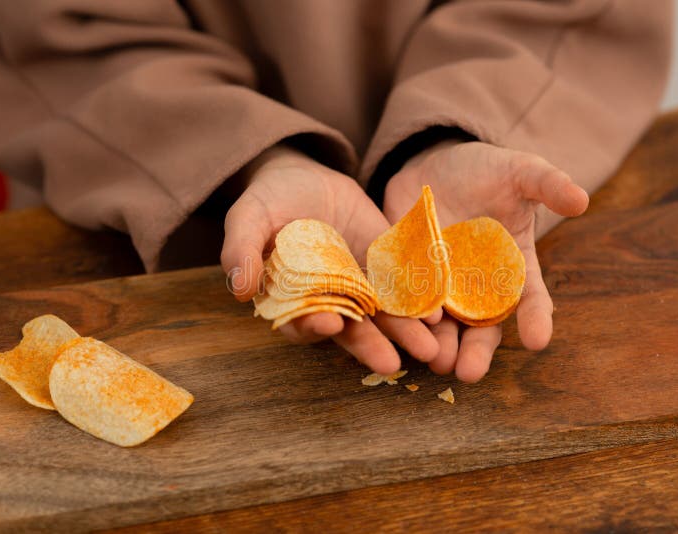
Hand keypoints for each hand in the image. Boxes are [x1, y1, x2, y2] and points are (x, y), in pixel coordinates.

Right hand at [220, 145, 440, 373]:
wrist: (306, 176)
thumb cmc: (268, 201)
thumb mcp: (249, 217)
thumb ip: (241, 249)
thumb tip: (239, 290)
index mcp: (291, 300)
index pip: (300, 322)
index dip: (314, 326)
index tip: (332, 324)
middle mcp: (329, 302)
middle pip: (349, 330)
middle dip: (369, 346)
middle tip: (390, 364)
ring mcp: (360, 287)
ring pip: (383, 316)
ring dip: (404, 333)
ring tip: (428, 349)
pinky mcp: (385, 268)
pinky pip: (404, 287)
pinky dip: (420, 300)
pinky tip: (439, 312)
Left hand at [383, 141, 588, 381]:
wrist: (434, 165)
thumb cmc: (487, 172)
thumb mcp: (521, 171)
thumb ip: (548, 184)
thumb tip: (581, 199)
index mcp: (513, 268)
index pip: (529, 299)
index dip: (535, 320)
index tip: (538, 340)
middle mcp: (478, 286)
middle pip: (481, 327)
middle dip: (476, 352)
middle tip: (469, 373)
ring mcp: (441, 286)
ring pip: (443, 326)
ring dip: (439, 346)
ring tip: (436, 362)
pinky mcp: (405, 278)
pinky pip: (405, 301)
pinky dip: (404, 315)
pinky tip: (401, 328)